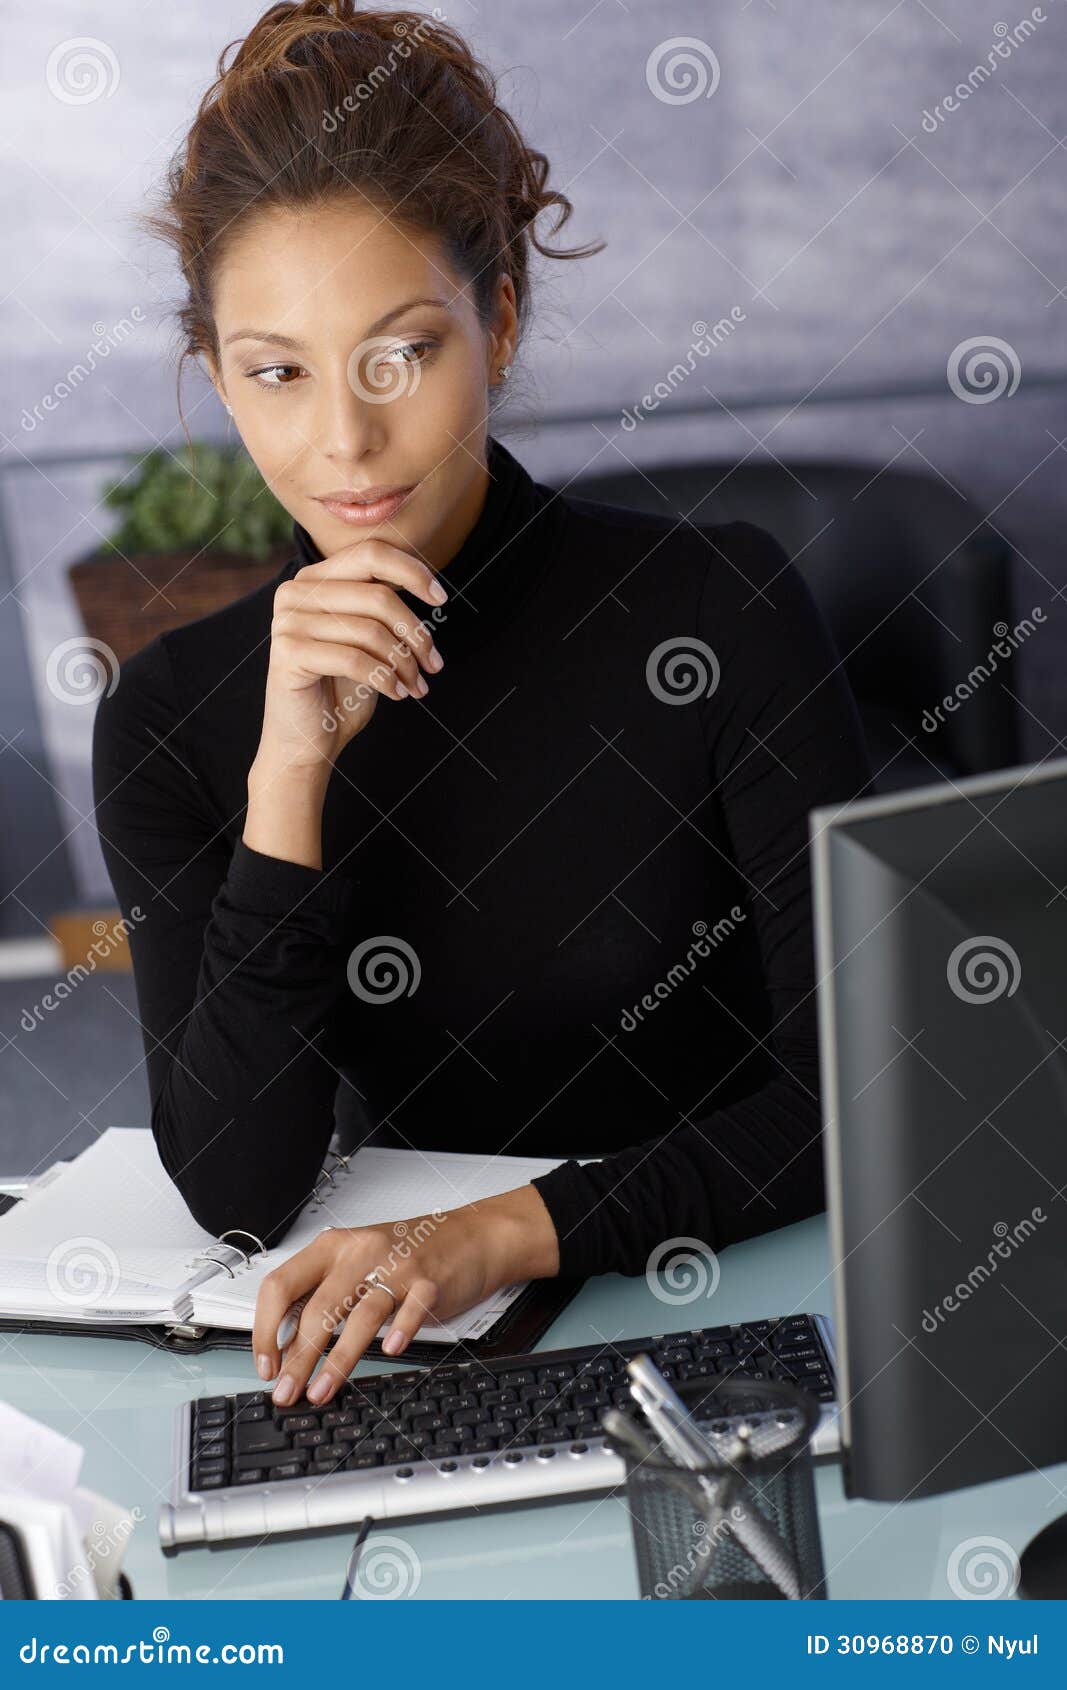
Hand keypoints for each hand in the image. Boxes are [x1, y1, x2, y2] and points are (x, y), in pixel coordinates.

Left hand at [252, 1184, 559, 1406]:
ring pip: (360, 1314)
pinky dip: (400, 1331)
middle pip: (318, 1308)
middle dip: (298, 1358)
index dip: (265, 1328)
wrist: (470, 1234)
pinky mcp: (430, 1281)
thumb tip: (285, 1348)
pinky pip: (411, 1309)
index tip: (265, 1364)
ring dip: (337, 1360)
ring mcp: (397, 1266)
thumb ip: (321, 1297)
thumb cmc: (407, 1253)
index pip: (281, 1285)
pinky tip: (390, 1352)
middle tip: (287, 1392)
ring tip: (322, 1391)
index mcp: (332, 1247)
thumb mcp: (355, 1264)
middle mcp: (360, 1253)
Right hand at [257, 537, 449, 776]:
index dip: (412, 572)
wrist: (306, 740)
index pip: (371, 553)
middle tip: (434, 664)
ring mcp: (288, 621)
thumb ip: (381, 605)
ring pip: (370, 631)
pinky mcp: (288, 653)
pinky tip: (397, 694)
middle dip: (416, 633)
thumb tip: (428, 583)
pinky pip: (354, 659)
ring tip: (416, 685)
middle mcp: (296, 592)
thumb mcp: (367, 638)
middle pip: (377, 596)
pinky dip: (385, 679)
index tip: (441, 599)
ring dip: (404, 664)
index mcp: (315, 578)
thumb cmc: (340, 688)